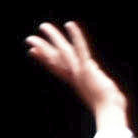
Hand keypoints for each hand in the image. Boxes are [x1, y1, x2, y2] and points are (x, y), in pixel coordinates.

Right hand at [20, 20, 123, 135]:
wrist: (108, 113)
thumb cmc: (108, 106)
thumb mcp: (98, 90)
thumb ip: (95, 78)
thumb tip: (94, 68)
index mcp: (75, 81)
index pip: (55, 67)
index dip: (43, 58)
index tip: (32, 51)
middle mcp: (73, 75)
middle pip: (54, 58)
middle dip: (41, 48)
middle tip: (28, 38)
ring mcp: (79, 71)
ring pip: (63, 51)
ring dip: (53, 37)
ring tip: (43, 26)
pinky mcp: (87, 68)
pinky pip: (80, 49)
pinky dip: (76, 36)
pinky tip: (70, 25)